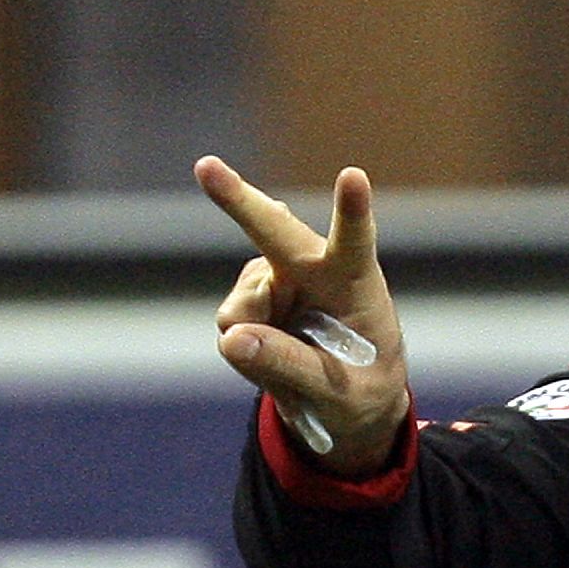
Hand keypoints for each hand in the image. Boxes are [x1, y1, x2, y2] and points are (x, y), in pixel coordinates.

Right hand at [194, 155, 410, 475]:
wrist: (349, 399)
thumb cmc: (362, 388)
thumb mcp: (337, 391)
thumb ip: (290, 365)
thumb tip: (232, 337)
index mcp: (356, 281)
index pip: (354, 242)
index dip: (351, 210)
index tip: (353, 176)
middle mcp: (315, 267)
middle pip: (274, 232)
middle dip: (239, 200)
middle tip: (206, 168)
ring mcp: (279, 277)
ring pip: (240, 308)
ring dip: (256, 340)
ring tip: (296, 360)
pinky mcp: (254, 293)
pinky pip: (232, 327)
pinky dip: (246, 347)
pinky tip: (275, 350)